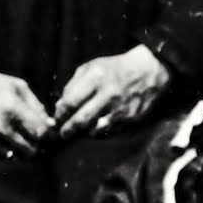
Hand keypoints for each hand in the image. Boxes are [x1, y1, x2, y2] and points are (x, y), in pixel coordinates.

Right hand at [0, 39, 54, 156]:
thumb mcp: (17, 86)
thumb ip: (36, 106)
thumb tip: (51, 126)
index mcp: (11, 108)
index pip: (41, 133)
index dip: (50, 134)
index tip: (49, 131)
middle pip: (32, 150)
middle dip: (38, 145)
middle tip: (36, 137)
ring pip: (17, 156)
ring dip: (23, 149)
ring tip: (23, 138)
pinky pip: (2, 155)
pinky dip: (8, 149)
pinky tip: (6, 137)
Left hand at [53, 46, 171, 137]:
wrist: (147, 71)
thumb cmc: (113, 69)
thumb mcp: (90, 68)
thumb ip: (73, 85)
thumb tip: (60, 105)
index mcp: (94, 79)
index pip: (71, 102)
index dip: (60, 114)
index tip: (55, 119)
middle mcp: (107, 94)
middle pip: (81, 120)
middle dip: (68, 130)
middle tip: (62, 134)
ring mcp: (120, 108)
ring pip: (95, 129)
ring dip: (84, 133)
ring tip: (78, 131)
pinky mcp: (130, 118)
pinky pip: (110, 130)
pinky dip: (100, 131)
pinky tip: (95, 128)